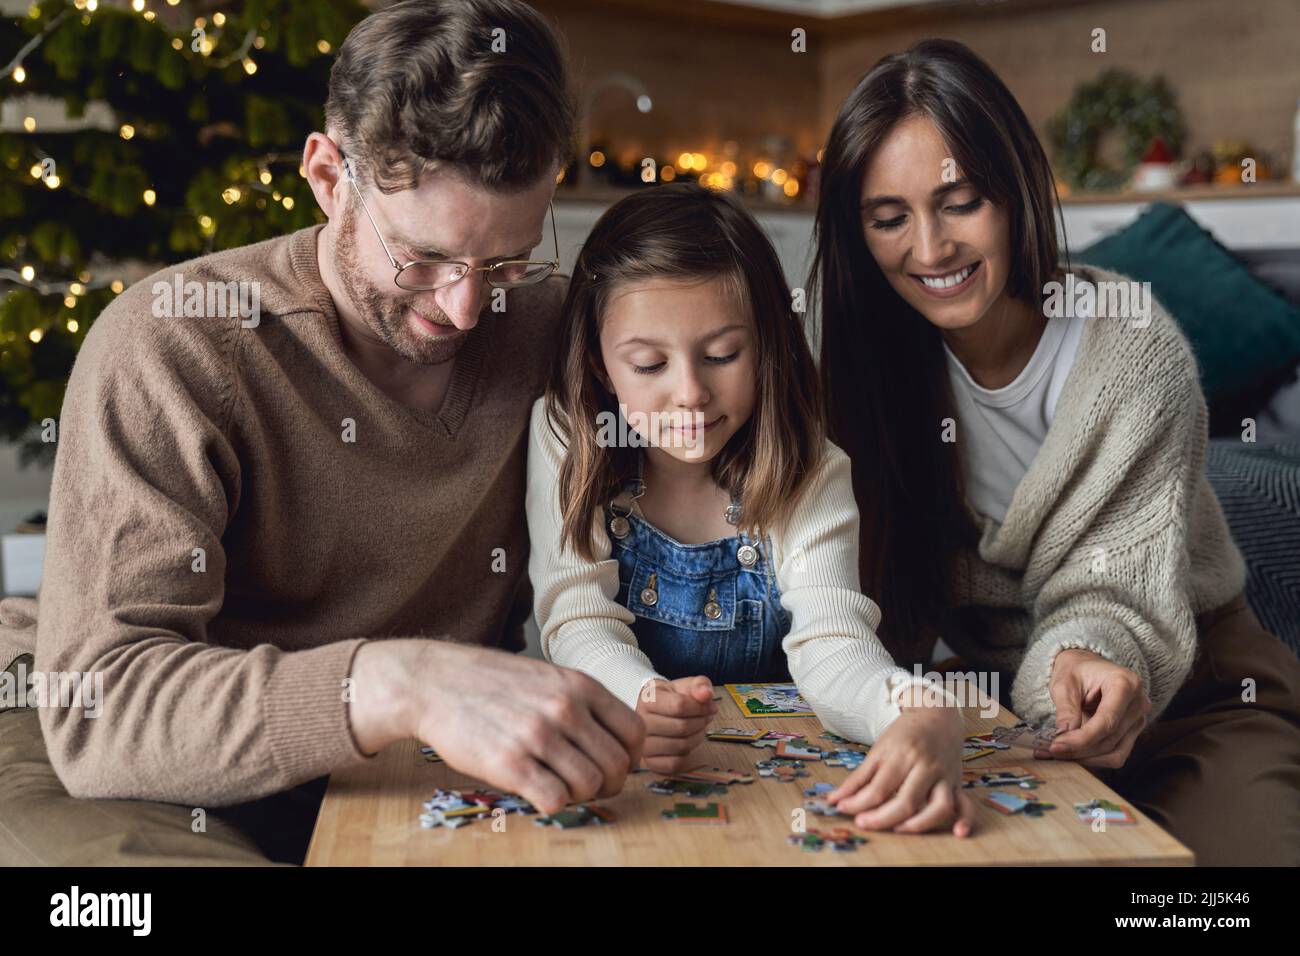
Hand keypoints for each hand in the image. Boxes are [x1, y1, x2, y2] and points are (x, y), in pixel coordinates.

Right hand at [349, 640, 643, 814]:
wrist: (435, 681)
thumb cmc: (493, 683)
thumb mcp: (548, 676)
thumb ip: (582, 702)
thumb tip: (616, 740)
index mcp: (580, 685)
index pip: (635, 731)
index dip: (630, 756)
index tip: (613, 765)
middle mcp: (565, 708)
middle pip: (618, 765)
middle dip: (609, 784)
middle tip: (588, 786)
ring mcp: (538, 736)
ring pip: (590, 786)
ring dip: (580, 795)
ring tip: (559, 786)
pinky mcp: (510, 764)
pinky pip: (554, 800)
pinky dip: (553, 804)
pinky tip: (537, 792)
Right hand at [635, 675, 716, 773]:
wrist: (655, 711)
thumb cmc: (672, 697)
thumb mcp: (686, 685)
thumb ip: (699, 685)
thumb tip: (706, 693)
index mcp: (648, 699)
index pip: (680, 705)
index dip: (700, 706)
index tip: (707, 705)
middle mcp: (641, 722)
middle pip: (682, 727)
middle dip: (701, 721)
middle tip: (706, 717)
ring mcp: (643, 744)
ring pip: (681, 746)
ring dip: (697, 737)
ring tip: (698, 728)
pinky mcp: (649, 762)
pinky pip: (675, 763)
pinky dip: (687, 754)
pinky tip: (687, 742)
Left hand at [826, 686, 973, 836]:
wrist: (937, 715)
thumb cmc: (905, 734)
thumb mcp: (879, 749)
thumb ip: (859, 777)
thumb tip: (836, 798)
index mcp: (902, 755)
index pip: (879, 787)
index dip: (858, 803)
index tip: (842, 809)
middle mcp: (925, 766)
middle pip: (906, 801)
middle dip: (882, 818)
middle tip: (863, 822)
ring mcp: (944, 776)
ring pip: (938, 806)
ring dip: (918, 824)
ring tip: (897, 829)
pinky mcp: (957, 783)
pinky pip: (966, 803)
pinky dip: (964, 820)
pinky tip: (958, 834)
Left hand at [1040, 648, 1149, 768]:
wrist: (1087, 667)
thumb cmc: (1076, 670)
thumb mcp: (1064, 683)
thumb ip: (1066, 708)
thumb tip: (1064, 734)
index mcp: (1125, 683)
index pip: (1107, 720)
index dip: (1082, 739)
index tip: (1057, 746)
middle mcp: (1138, 703)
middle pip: (1110, 739)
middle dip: (1079, 750)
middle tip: (1051, 751)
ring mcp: (1138, 719)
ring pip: (1114, 752)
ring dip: (1085, 758)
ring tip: (1058, 754)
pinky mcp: (1132, 732)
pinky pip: (1116, 754)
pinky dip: (1093, 758)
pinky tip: (1072, 754)